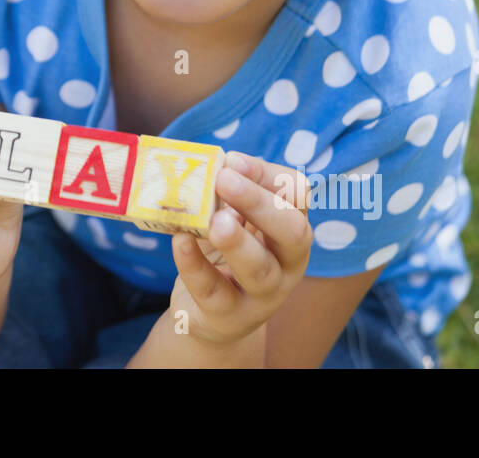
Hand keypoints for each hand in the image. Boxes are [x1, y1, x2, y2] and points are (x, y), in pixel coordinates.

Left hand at [168, 151, 310, 345]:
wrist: (209, 312)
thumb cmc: (225, 251)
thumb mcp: (232, 218)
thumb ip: (227, 193)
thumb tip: (215, 165)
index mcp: (291, 229)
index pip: (297, 195)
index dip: (268, 175)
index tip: (232, 161)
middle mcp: (287, 263)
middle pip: (292, 232)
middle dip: (260, 203)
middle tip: (224, 180)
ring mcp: (263, 295)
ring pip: (260, 270)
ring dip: (237, 242)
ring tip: (215, 221)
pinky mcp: (230, 317)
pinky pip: (215, 293)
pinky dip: (195, 266)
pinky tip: (181, 242)